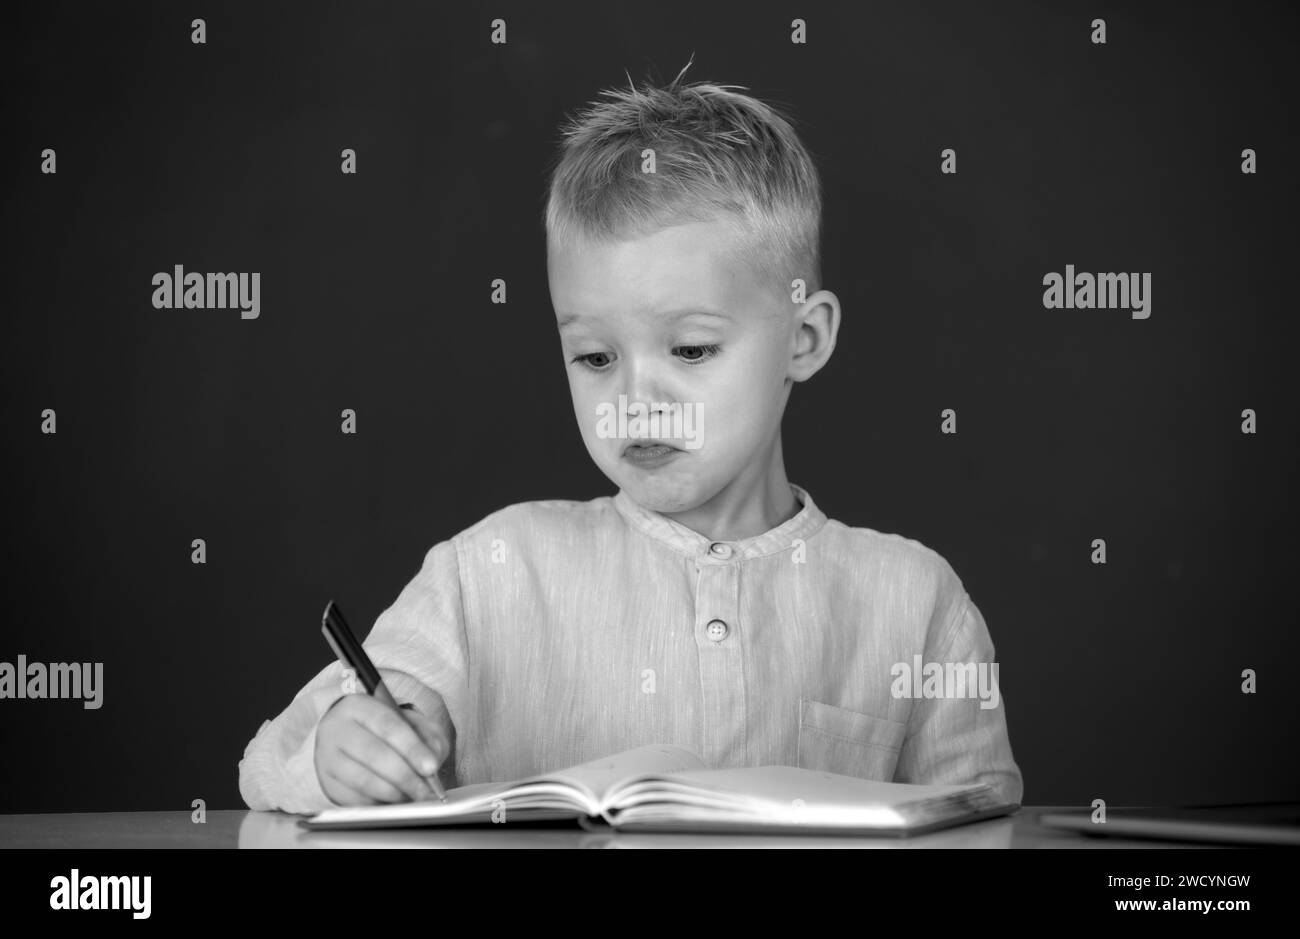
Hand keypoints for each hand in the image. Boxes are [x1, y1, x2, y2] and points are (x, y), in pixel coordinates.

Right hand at [313, 694, 451, 805]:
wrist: (344, 738)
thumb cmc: (382, 730)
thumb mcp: (407, 721)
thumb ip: (427, 734)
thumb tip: (433, 758)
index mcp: (359, 706)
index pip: (388, 725)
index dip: (412, 748)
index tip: (431, 767)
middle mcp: (337, 729)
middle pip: (374, 754)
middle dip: (405, 776)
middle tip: (426, 790)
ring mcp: (327, 757)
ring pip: (363, 780)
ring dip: (393, 793)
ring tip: (412, 796)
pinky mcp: (326, 782)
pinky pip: (354, 799)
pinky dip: (378, 803)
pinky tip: (393, 801)